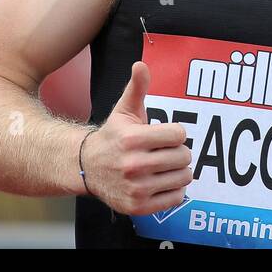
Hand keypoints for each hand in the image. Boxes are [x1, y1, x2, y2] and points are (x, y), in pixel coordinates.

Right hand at [82, 61, 192, 214]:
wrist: (87, 167)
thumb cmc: (113, 137)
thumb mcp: (123, 111)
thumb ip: (136, 87)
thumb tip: (141, 65)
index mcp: (133, 139)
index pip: (179, 134)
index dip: (175, 134)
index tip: (164, 136)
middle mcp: (134, 165)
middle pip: (184, 156)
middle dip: (178, 152)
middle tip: (164, 152)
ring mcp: (136, 188)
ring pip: (184, 177)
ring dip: (179, 171)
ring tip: (164, 167)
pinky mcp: (138, 206)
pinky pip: (176, 197)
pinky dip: (174, 190)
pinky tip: (160, 181)